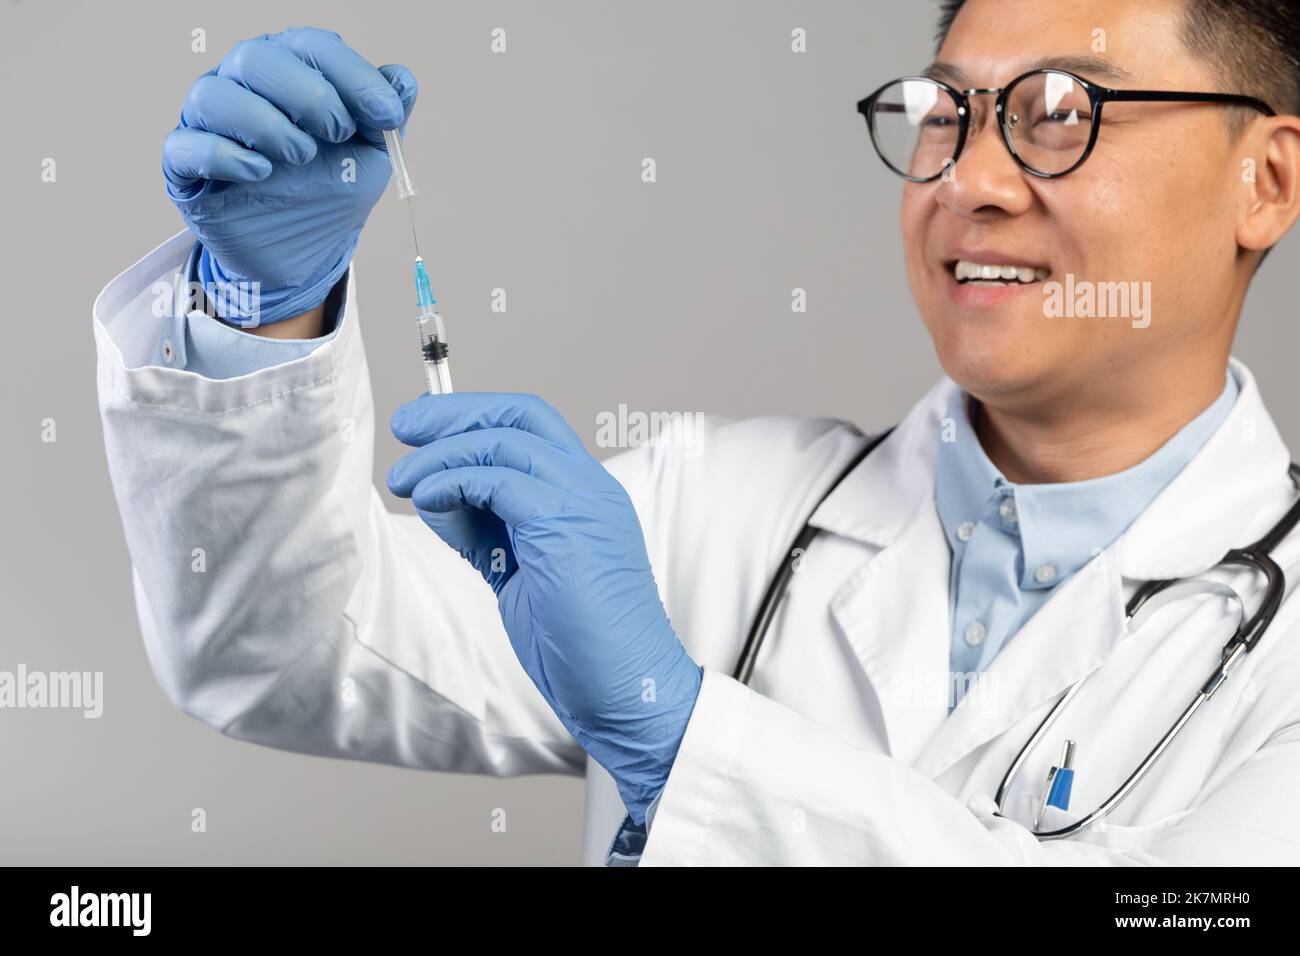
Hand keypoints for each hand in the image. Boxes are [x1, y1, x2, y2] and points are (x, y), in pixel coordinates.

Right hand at [162, 27, 416, 326]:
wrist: (303, 249)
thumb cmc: (332, 187)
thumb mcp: (372, 153)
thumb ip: (385, 116)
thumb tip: (401, 79)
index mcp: (289, 71)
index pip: (310, 46)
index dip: (353, 75)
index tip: (387, 115)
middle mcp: (243, 86)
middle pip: (256, 58)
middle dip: (306, 93)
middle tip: (338, 133)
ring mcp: (208, 123)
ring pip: (213, 95)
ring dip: (265, 123)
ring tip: (301, 157)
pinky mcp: (185, 166)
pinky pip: (186, 145)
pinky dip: (223, 155)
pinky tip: (260, 173)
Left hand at [386, 393, 702, 823]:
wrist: (628, 692)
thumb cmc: (578, 646)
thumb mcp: (517, 575)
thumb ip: (485, 532)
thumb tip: (436, 497)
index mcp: (586, 496)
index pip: (531, 429)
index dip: (476, 418)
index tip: (423, 431)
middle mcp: (591, 488)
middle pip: (521, 416)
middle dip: (456, 413)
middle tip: (406, 426)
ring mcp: (584, 502)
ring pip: (506, 441)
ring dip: (444, 452)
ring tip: (403, 478)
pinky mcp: (567, 526)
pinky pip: (499, 480)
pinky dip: (455, 481)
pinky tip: (428, 499)